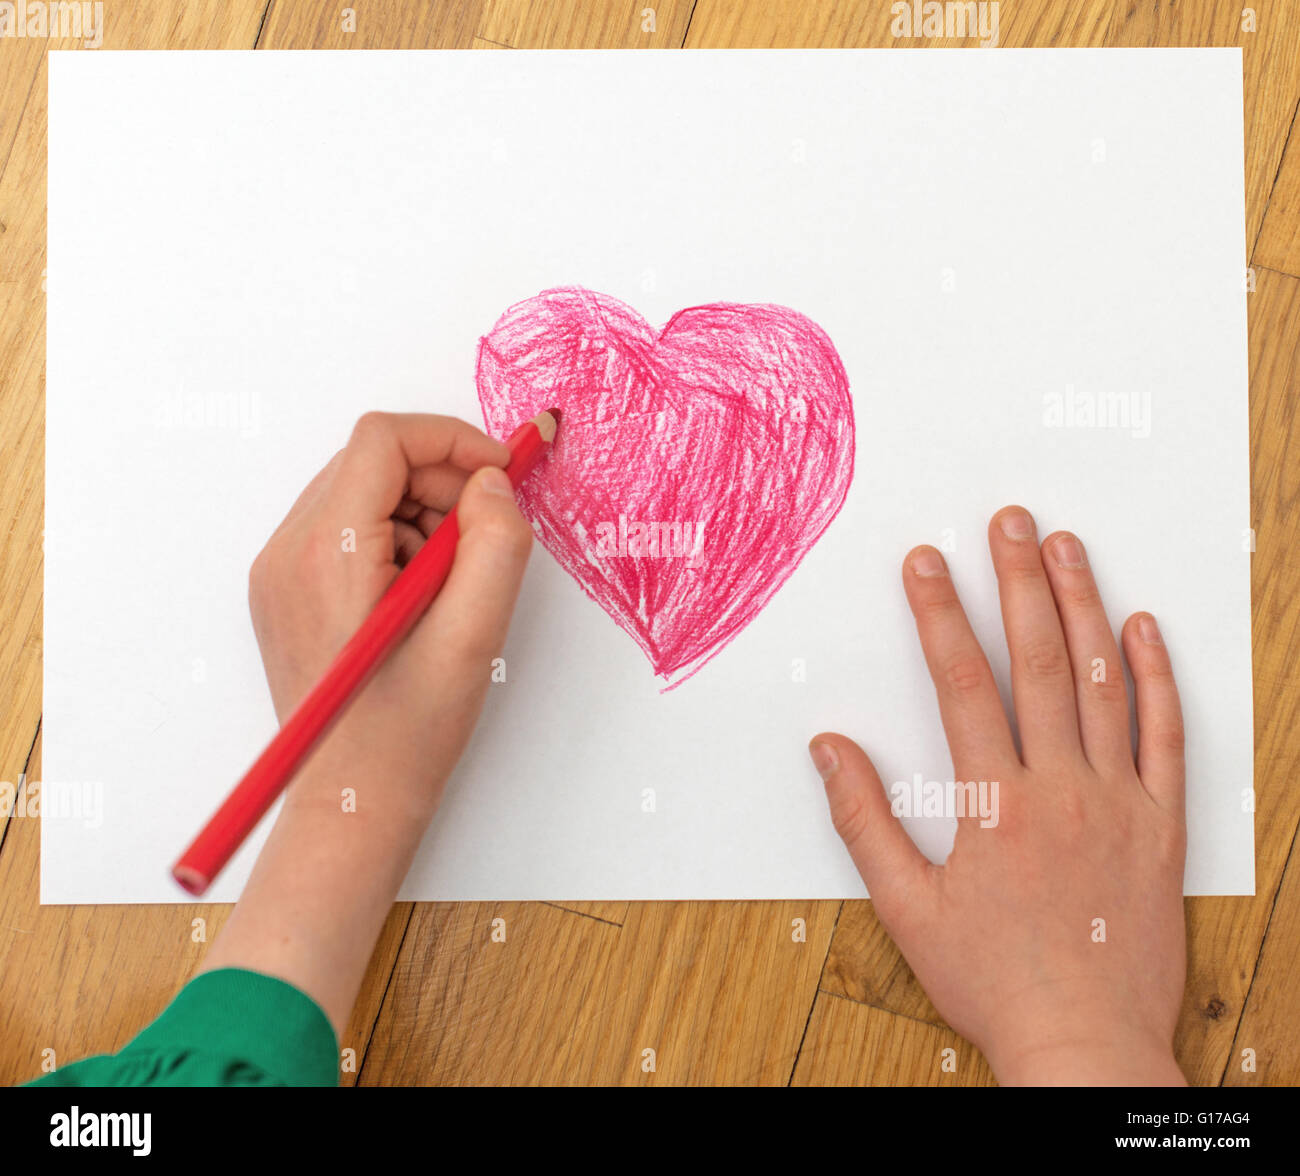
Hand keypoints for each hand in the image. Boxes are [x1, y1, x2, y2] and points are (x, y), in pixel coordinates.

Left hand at [247, 411, 533, 819]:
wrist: (353, 800)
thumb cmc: (407, 733)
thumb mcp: (474, 637)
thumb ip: (496, 545)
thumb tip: (493, 483)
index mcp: (327, 553)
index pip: (384, 439)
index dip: (453, 441)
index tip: (501, 474)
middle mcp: (287, 551)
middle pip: (372, 461)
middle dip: (441, 483)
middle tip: (482, 541)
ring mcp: (278, 571)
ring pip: (362, 492)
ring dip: (421, 517)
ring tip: (445, 588)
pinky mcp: (284, 589)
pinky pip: (346, 527)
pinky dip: (395, 540)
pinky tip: (415, 598)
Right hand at [811, 506, 1186, 1085]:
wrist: (1086, 1045)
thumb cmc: (992, 981)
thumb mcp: (905, 907)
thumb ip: (863, 819)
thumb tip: (829, 748)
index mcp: (993, 803)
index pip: (962, 682)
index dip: (939, 613)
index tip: (925, 562)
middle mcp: (1060, 787)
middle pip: (1039, 661)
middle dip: (1019, 582)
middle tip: (1009, 520)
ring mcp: (1118, 801)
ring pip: (1103, 683)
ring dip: (1084, 607)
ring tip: (1067, 547)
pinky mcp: (1161, 824)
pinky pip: (1167, 737)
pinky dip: (1158, 678)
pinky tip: (1144, 628)